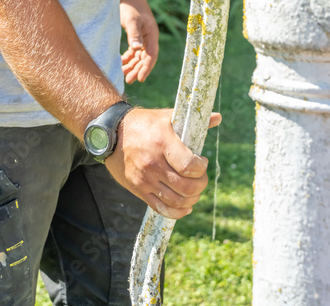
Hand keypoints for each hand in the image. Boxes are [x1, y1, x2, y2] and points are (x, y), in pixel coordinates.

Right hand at [105, 107, 220, 219]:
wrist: (112, 133)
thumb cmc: (144, 123)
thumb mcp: (167, 116)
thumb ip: (194, 121)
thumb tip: (218, 118)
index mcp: (163, 142)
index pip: (190, 166)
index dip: (202, 168)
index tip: (203, 162)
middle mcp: (154, 163)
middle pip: (186, 187)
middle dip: (200, 185)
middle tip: (200, 177)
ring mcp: (145, 179)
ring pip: (176, 201)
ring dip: (191, 199)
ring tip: (194, 191)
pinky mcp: (139, 189)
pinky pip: (161, 209)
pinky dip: (177, 212)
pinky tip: (185, 206)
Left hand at [120, 1, 158, 83]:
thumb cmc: (130, 6)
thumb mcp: (131, 20)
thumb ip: (134, 34)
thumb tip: (136, 49)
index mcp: (152, 34)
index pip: (152, 55)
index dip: (146, 68)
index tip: (139, 79)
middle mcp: (149, 37)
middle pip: (145, 58)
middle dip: (138, 69)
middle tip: (128, 80)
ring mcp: (143, 37)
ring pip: (139, 56)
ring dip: (132, 65)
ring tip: (123, 74)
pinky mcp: (136, 35)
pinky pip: (134, 51)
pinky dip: (128, 57)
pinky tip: (121, 62)